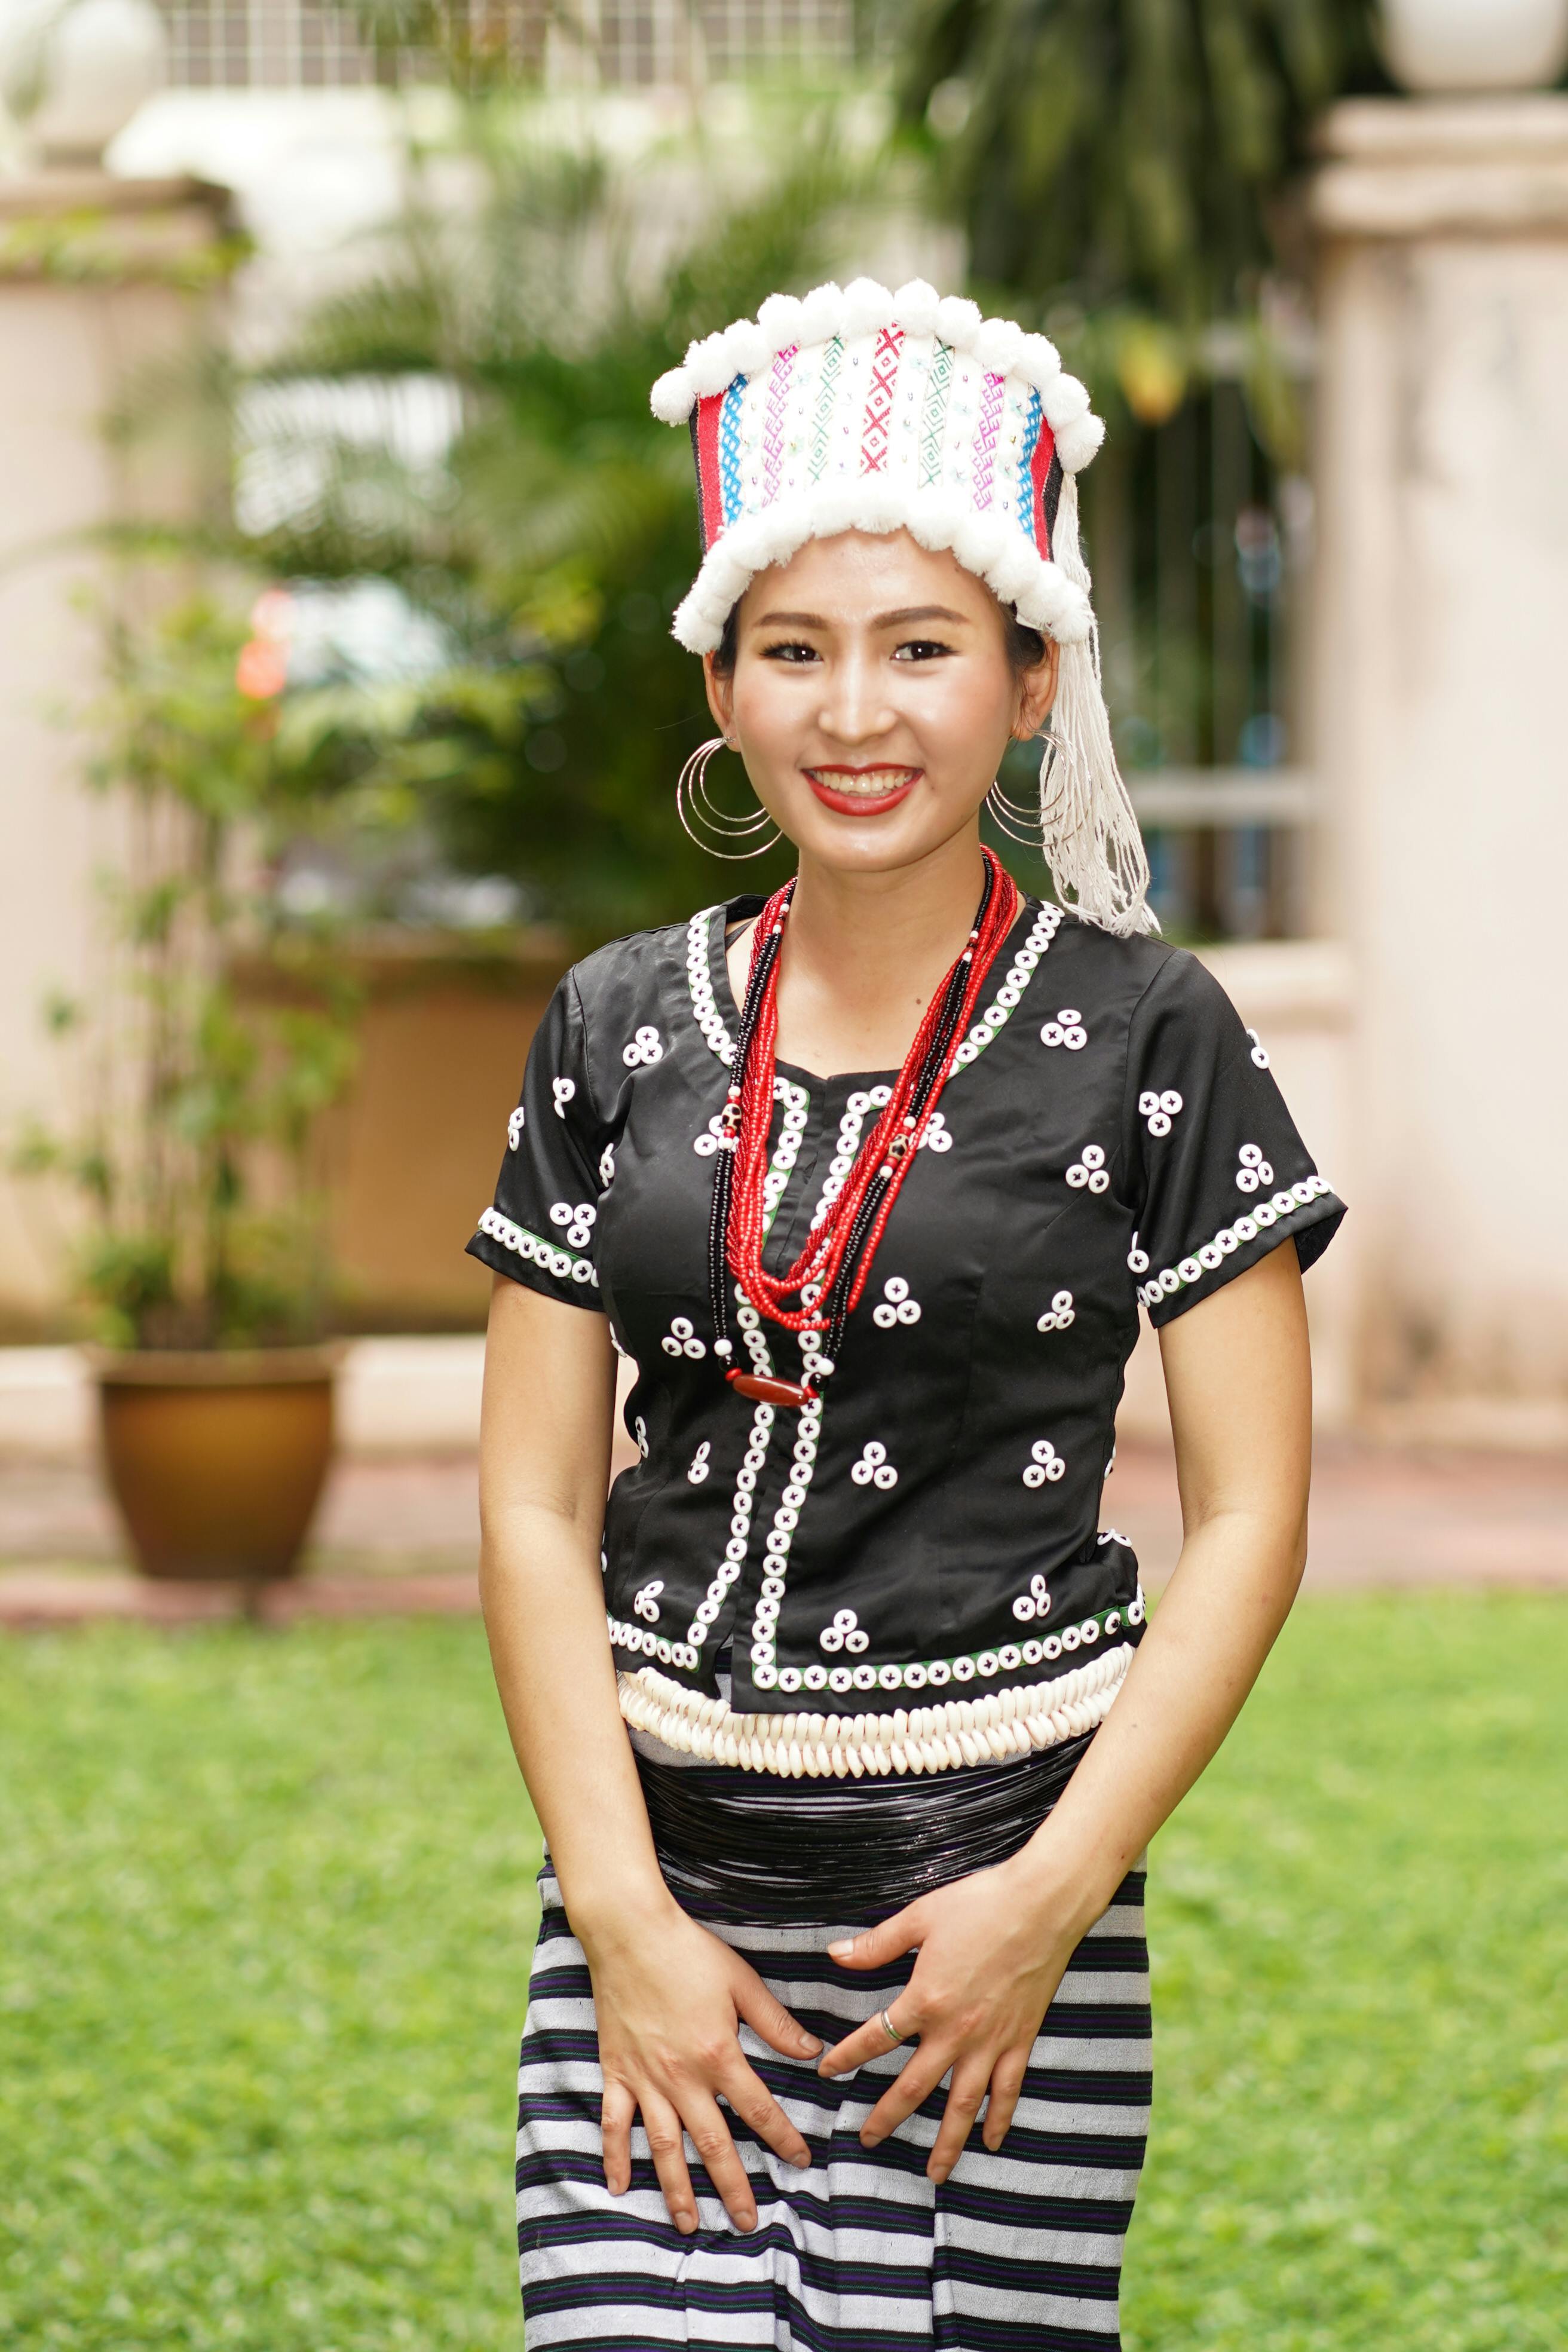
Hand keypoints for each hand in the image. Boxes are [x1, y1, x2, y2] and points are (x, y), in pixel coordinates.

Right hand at [581, 1896, 821, 2233]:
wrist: (629, 1932)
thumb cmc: (688, 1951)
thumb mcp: (741, 1981)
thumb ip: (775, 2022)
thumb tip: (812, 2051)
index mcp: (718, 2053)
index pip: (758, 2109)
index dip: (782, 2139)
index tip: (800, 2163)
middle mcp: (682, 2076)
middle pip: (712, 2143)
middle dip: (732, 2186)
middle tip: (748, 2222)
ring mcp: (645, 2078)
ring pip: (663, 2146)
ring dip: (677, 2189)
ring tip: (690, 2225)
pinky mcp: (616, 2071)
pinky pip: (613, 2122)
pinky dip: (614, 2156)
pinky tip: (617, 2187)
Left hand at [817, 1851, 1094, 2183]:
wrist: (1041, 1905)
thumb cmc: (980, 1904)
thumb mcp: (920, 1917)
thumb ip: (877, 1944)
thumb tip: (836, 1955)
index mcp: (925, 2000)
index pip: (875, 2039)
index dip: (848, 2057)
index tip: (827, 2072)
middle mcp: (955, 2032)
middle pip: (913, 2087)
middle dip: (886, 2118)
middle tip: (867, 2140)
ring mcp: (990, 2042)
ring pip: (962, 2106)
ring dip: (946, 2142)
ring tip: (933, 2173)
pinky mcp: (1020, 2041)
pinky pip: (1008, 2092)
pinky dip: (1000, 2121)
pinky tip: (992, 2143)